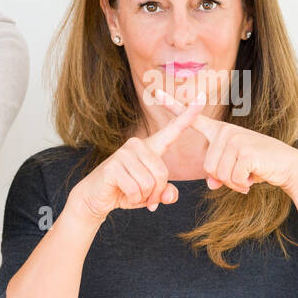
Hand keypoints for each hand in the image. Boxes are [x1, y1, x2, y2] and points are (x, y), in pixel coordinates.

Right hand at [69, 91, 208, 221]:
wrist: (95, 197)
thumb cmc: (124, 192)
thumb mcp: (150, 195)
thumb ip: (165, 193)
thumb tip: (170, 195)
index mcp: (150, 147)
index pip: (173, 129)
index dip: (189, 115)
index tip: (202, 98)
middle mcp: (137, 145)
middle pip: (162, 173)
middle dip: (155, 193)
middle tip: (146, 199)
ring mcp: (124, 153)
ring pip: (149, 183)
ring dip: (143, 197)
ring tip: (132, 194)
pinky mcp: (114, 166)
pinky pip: (135, 189)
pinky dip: (133, 198)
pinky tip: (123, 194)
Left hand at [151, 85, 297, 194]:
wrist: (288, 165)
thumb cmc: (260, 166)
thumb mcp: (236, 169)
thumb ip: (220, 173)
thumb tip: (211, 183)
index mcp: (220, 132)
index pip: (193, 119)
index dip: (173, 107)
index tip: (156, 94)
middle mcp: (226, 132)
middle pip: (208, 168)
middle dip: (225, 178)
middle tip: (244, 174)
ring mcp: (235, 139)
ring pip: (219, 174)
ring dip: (235, 182)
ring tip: (250, 173)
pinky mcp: (244, 151)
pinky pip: (233, 178)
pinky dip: (243, 184)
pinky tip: (254, 176)